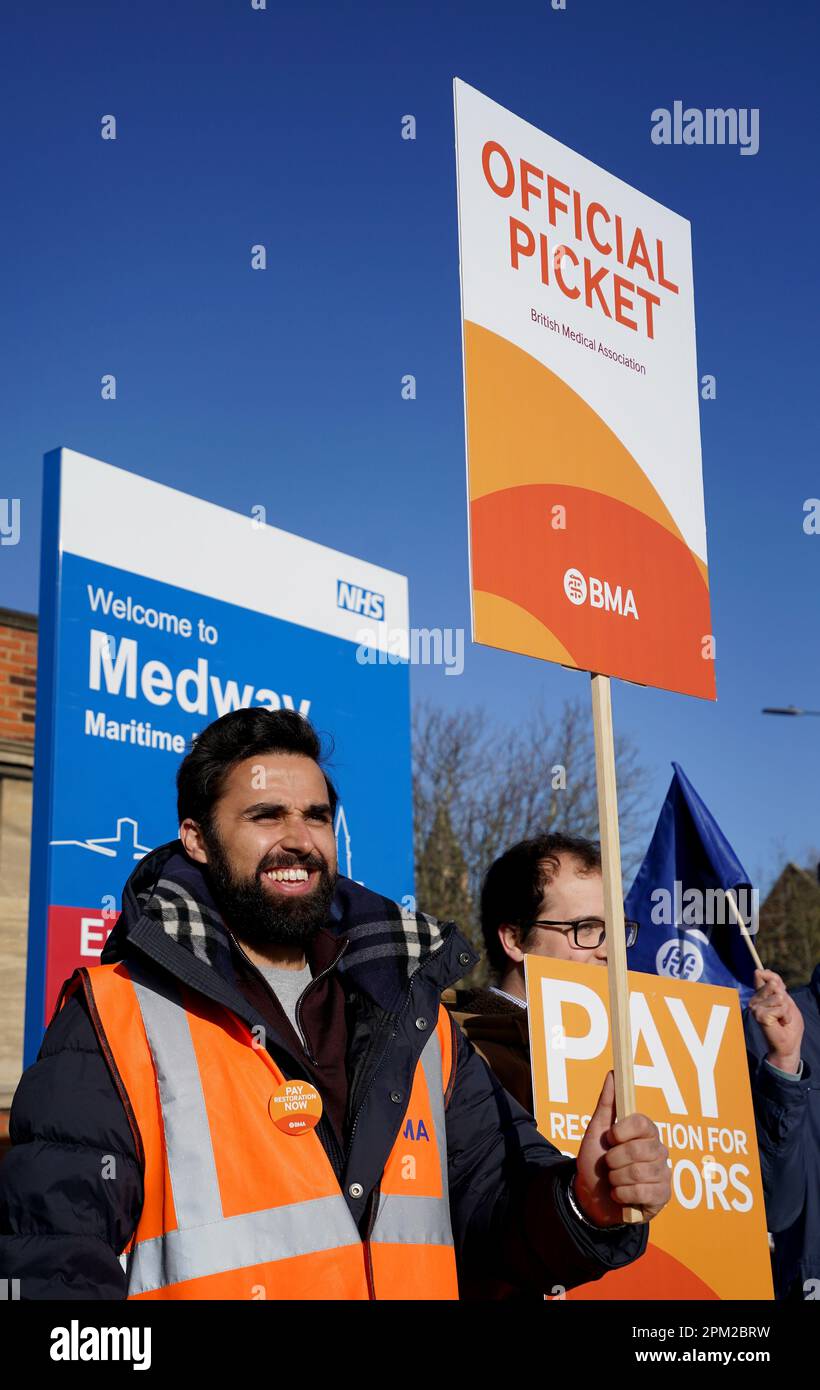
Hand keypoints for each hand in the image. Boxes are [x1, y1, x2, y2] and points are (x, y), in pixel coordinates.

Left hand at [574, 1071, 670, 1226]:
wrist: (591, 1197)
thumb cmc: (595, 1161)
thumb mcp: (596, 1131)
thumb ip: (606, 1103)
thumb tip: (612, 1073)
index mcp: (645, 1132)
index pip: (643, 1123)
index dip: (623, 1131)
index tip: (610, 1138)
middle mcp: (659, 1150)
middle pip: (638, 1150)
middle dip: (614, 1160)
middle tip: (609, 1164)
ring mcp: (663, 1173)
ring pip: (638, 1172)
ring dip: (616, 1179)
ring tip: (614, 1180)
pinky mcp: (662, 1196)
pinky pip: (643, 1192)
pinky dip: (623, 1195)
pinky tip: (620, 1195)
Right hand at [748, 969, 802, 1072]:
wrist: (789, 1044)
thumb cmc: (788, 1023)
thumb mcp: (787, 1000)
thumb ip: (776, 985)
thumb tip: (760, 971)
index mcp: (760, 994)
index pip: (764, 975)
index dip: (775, 979)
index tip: (781, 992)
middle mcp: (755, 1000)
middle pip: (774, 985)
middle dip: (784, 999)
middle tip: (782, 1013)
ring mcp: (755, 1007)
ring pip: (779, 997)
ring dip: (786, 1010)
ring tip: (782, 1019)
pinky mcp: (759, 1015)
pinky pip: (780, 1008)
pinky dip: (786, 1016)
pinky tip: (781, 1023)